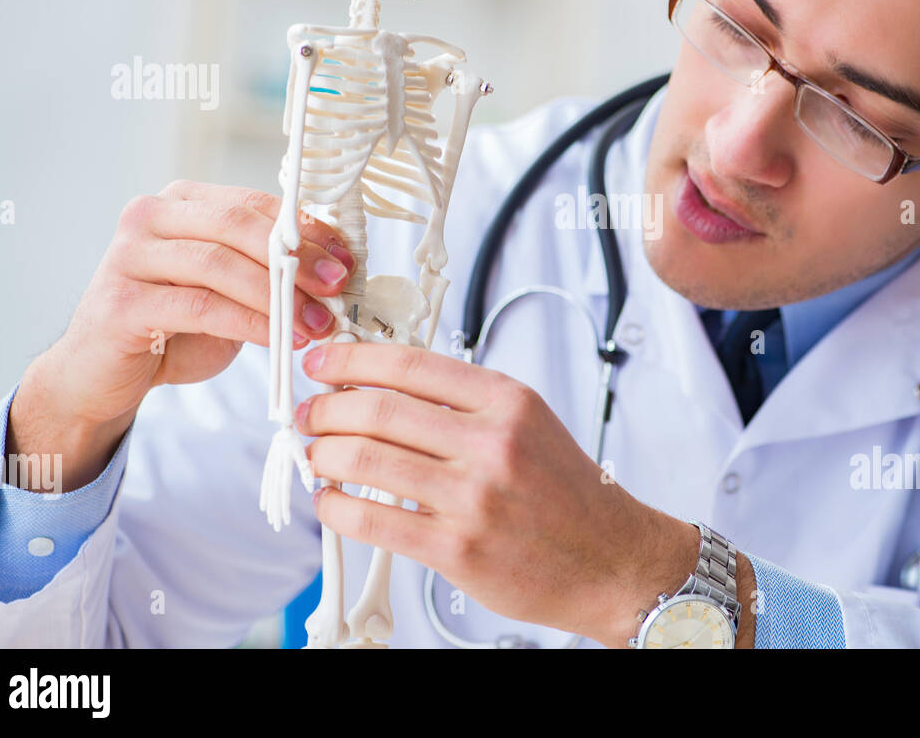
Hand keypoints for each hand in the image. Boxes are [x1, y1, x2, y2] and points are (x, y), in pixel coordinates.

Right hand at [10, 181, 354, 486]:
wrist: (102, 375)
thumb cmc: (174, 329)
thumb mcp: (230, 292)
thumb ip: (268, 271)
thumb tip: (335, 269)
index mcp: (181, 203)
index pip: (254, 204)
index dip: (307, 230)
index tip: (346, 261)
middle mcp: (149, 217)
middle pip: (237, 225)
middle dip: (296, 258)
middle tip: (335, 289)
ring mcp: (128, 255)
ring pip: (218, 263)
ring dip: (277, 296)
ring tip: (314, 324)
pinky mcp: (120, 301)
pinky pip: (199, 306)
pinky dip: (247, 322)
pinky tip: (278, 339)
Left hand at [296, 340, 698, 645]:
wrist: (609, 559)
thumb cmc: (567, 494)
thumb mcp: (528, 423)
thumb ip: (464, 402)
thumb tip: (384, 384)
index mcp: (508, 401)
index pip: (410, 364)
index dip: (351, 360)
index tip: (323, 363)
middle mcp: (492, 443)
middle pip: (379, 409)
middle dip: (326, 409)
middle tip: (310, 415)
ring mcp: (474, 498)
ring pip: (367, 461)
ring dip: (324, 454)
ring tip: (316, 455)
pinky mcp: (458, 549)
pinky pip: (374, 522)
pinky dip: (337, 507)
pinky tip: (331, 501)